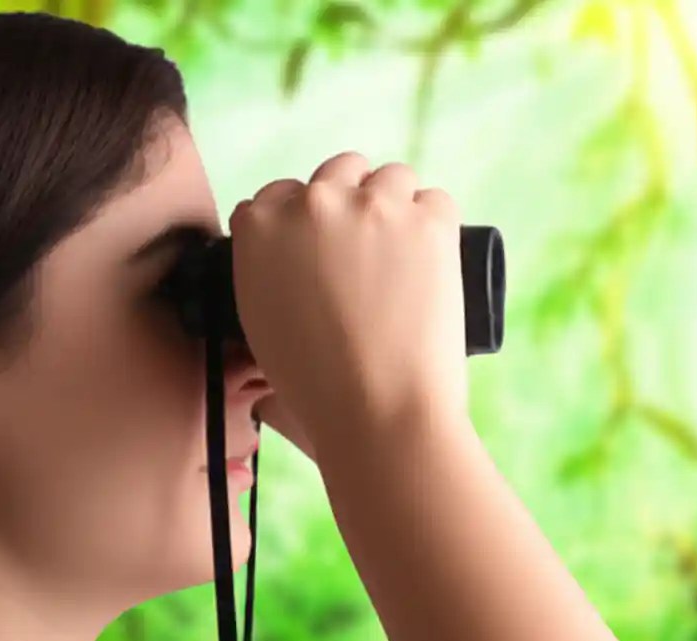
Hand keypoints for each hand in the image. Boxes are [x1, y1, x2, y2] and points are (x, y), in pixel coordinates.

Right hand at [229, 152, 467, 458]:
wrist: (376, 412)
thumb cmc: (317, 390)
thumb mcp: (260, 330)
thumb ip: (264, 281)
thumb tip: (287, 271)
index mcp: (259, 227)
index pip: (279, 194)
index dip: (303, 219)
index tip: (322, 244)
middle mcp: (311, 203)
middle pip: (338, 172)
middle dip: (352, 201)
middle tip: (369, 251)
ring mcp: (371, 206)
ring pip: (392, 177)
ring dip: (398, 206)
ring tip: (406, 257)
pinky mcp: (427, 220)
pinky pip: (437, 201)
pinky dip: (438, 227)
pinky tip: (435, 263)